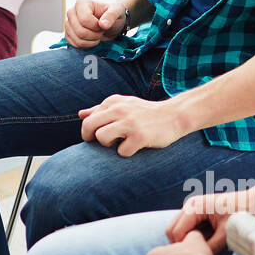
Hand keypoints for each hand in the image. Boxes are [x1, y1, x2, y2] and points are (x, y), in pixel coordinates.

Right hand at [64, 0, 128, 47]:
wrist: (109, 23)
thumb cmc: (112, 15)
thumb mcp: (117, 11)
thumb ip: (111, 15)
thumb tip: (103, 24)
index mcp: (82, 3)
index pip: (84, 19)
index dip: (96, 27)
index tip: (103, 25)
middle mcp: (72, 12)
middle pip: (80, 31)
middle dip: (95, 35)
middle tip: (101, 31)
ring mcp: (68, 23)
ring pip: (77, 39)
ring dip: (91, 41)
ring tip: (97, 35)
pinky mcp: (68, 34)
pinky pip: (74, 44)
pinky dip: (85, 45)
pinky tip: (91, 40)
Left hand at [78, 95, 192, 156]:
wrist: (174, 115)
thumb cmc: (145, 113)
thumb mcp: (123, 105)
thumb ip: (101, 109)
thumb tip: (80, 114)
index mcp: (113, 101)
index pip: (88, 119)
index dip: (89, 131)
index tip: (97, 136)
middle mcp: (120, 109)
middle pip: (89, 126)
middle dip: (90, 138)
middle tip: (102, 143)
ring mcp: (130, 123)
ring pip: (102, 138)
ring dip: (108, 145)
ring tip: (119, 142)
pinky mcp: (140, 136)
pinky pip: (121, 151)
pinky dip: (126, 152)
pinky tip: (135, 147)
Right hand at [164, 182, 254, 251]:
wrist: (253, 202)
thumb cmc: (241, 214)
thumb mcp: (226, 234)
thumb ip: (210, 247)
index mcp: (194, 206)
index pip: (176, 232)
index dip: (183, 248)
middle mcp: (189, 205)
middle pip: (171, 231)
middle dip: (181, 245)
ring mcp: (191, 208)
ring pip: (177, 230)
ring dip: (186, 242)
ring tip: (203, 250)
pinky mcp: (195, 213)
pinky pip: (186, 229)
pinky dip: (192, 238)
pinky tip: (206, 243)